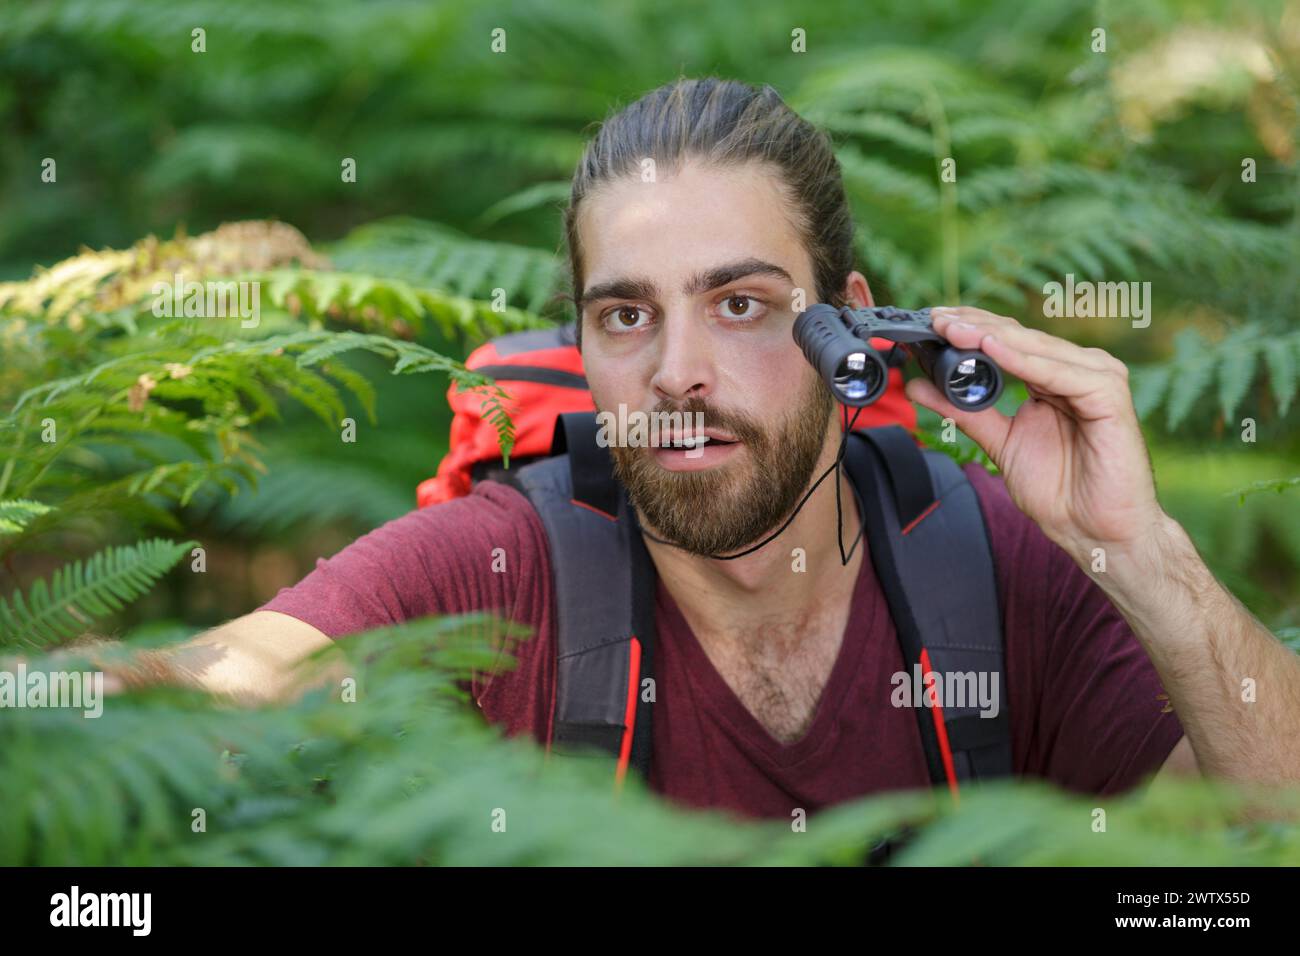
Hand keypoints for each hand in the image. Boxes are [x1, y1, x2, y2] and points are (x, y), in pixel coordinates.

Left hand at [905, 306, 1165, 557]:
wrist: (1094, 531)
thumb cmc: (1059, 490)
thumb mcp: (999, 442)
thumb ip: (965, 411)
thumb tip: (919, 387)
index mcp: (1054, 376)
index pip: (1008, 339)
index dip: (971, 328)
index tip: (932, 322)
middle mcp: (1077, 370)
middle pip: (1020, 337)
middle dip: (975, 327)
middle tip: (936, 319)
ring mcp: (1097, 378)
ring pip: (1037, 348)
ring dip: (992, 336)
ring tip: (955, 330)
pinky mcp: (1110, 395)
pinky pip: (1060, 373)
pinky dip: (1024, 360)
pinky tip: (992, 349)